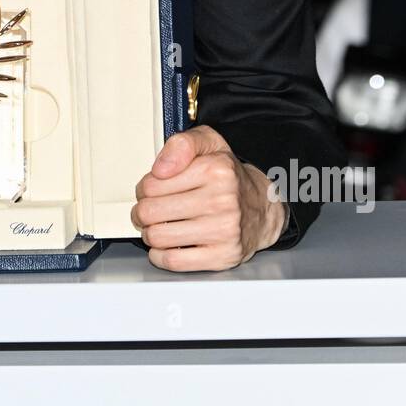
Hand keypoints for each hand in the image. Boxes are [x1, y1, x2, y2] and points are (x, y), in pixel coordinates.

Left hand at [132, 124, 285, 271]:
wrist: (262, 208)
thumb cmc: (229, 177)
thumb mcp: (209, 144)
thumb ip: (181, 144)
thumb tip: (159, 169)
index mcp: (215, 170)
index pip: (152, 185)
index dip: (144, 188)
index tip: (151, 190)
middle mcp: (222, 200)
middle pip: (150, 212)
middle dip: (143, 212)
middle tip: (150, 210)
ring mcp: (224, 230)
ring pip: (158, 237)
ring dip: (151, 233)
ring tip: (160, 226)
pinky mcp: (223, 256)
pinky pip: (174, 261)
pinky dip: (161, 255)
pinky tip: (168, 245)